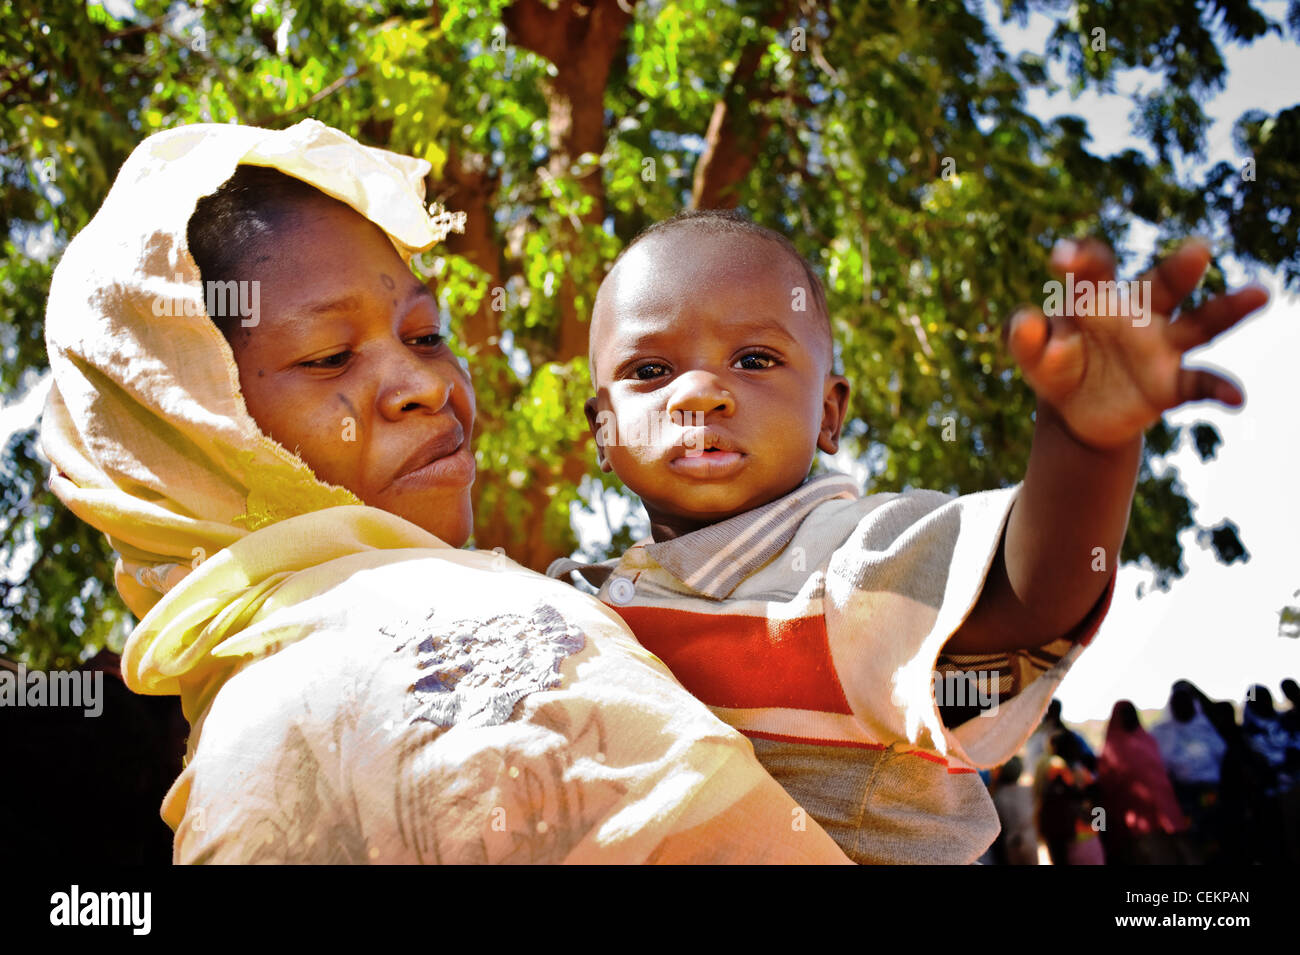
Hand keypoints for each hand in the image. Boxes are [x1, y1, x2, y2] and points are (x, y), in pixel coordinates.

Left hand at [1006, 238, 1269, 449]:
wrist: (1076, 410)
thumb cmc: (1055, 364)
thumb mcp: (1033, 354)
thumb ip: (1025, 339)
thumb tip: (1027, 322)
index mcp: (1097, 296)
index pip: (1095, 268)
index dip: (1082, 258)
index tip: (1064, 258)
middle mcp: (1139, 313)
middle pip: (1163, 284)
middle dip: (1179, 268)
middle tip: (1198, 249)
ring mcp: (1160, 347)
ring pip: (1201, 323)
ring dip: (1229, 308)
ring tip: (1260, 293)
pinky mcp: (1170, 385)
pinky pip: (1199, 383)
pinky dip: (1220, 389)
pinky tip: (1237, 398)